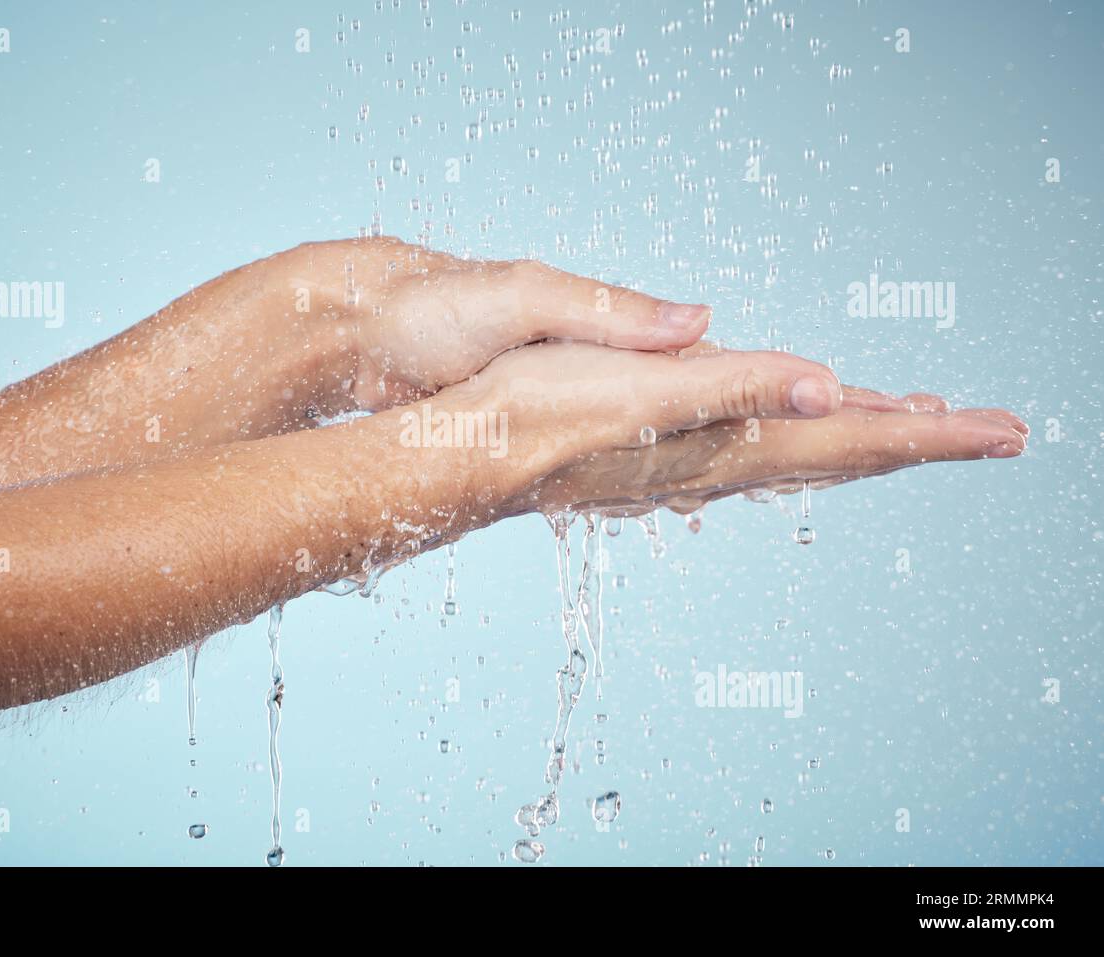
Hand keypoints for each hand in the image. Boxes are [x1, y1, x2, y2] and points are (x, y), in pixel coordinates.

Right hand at [443, 341, 1025, 516]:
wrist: (470, 447)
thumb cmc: (543, 410)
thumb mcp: (644, 387)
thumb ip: (736, 384)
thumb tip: (828, 385)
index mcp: (731, 442)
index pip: (854, 441)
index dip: (930, 436)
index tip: (1003, 434)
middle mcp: (723, 461)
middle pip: (845, 455)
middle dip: (920, 441)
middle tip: (993, 433)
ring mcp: (694, 461)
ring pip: (805, 453)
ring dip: (869, 439)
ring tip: (914, 425)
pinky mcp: (665, 450)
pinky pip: (763, 449)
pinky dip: (807, 438)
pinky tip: (800, 435)